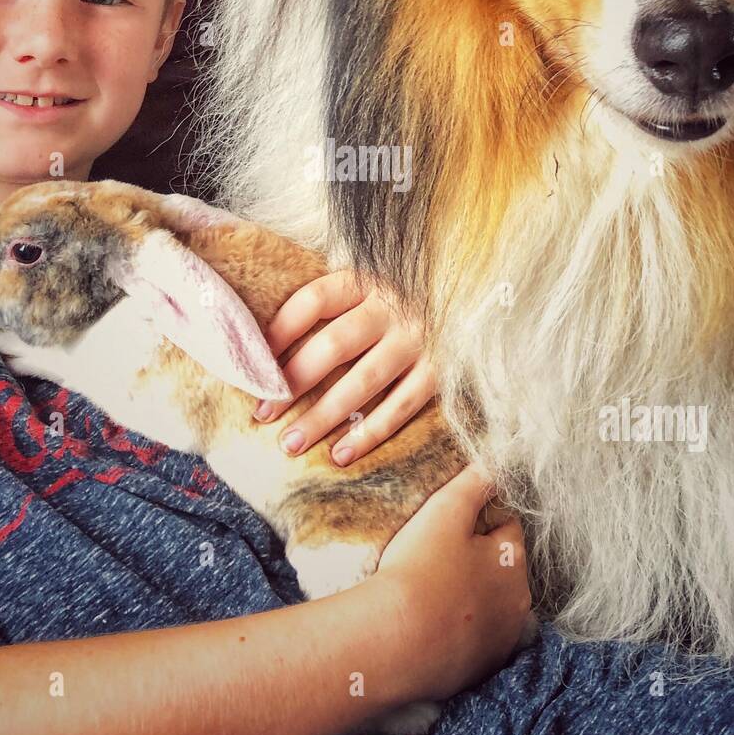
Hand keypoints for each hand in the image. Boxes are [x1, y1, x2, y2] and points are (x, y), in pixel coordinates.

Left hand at [251, 269, 436, 464]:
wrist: (479, 299)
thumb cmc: (408, 297)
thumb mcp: (373, 286)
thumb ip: (337, 304)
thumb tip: (272, 343)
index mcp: (368, 280)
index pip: (314, 300)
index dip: (279, 330)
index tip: (253, 363)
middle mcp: (393, 306)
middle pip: (333, 344)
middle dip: (292, 383)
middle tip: (263, 414)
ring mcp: (419, 338)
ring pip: (363, 381)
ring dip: (323, 416)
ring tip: (291, 443)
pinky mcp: (441, 369)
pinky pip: (401, 406)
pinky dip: (370, 433)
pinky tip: (341, 454)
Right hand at [374, 463, 534, 703]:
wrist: (396, 643)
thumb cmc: (419, 570)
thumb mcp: (444, 512)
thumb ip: (472, 483)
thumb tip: (494, 461)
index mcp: (514, 559)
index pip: (508, 526)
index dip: (479, 520)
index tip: (449, 525)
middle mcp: (519, 602)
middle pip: (502, 569)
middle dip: (479, 562)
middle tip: (436, 559)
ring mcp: (501, 640)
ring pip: (491, 607)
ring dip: (472, 599)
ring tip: (432, 595)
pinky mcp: (481, 670)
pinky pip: (475, 641)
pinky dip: (461, 632)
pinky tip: (433, 627)